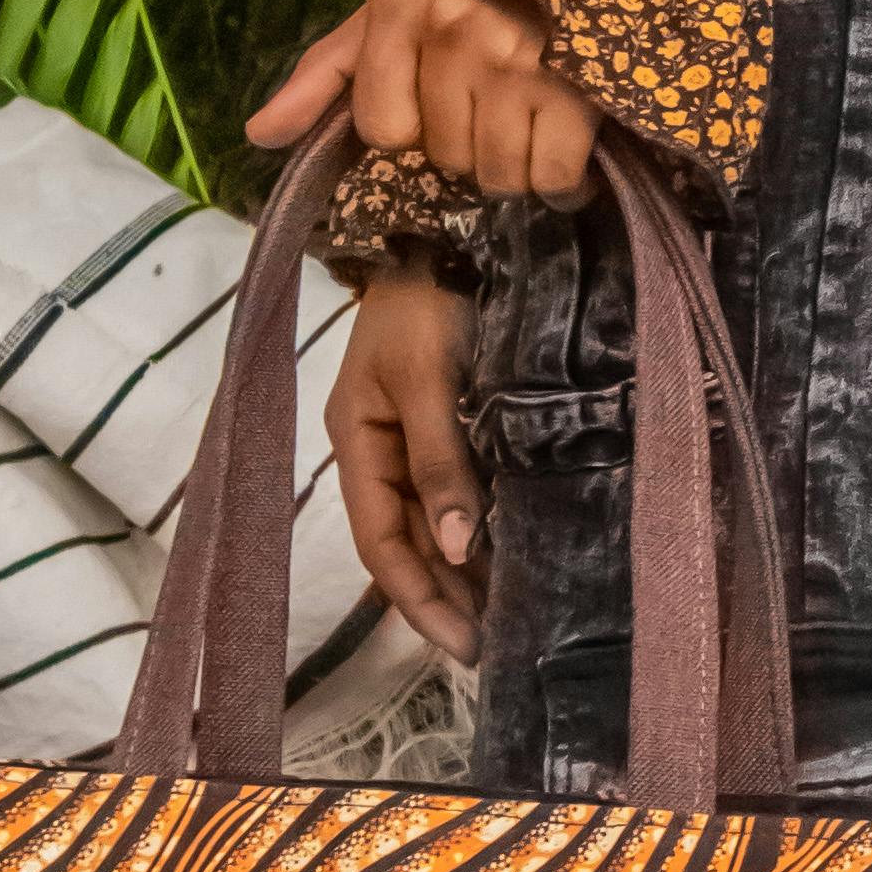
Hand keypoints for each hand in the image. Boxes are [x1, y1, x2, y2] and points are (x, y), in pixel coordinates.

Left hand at [248, 0, 598, 204]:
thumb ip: (325, 73)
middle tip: (496, 105)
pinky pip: (552, 176)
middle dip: (468, 144)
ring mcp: (516, 57)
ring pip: (496, 174)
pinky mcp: (577, 87)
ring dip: (515, 165)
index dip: (411, 127)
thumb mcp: (390, 11)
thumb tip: (260, 136)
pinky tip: (565, 147)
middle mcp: (452, 28)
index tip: (440, 101)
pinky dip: (561, 181)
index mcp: (398, 5)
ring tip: (531, 123)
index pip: (383, 129)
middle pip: (444, 156)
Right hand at [326, 270, 485, 662]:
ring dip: (466, 570)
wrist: (439, 227)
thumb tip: (460, 548)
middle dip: (448, 597)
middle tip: (501, 644)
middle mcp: (381, 451)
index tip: (466, 645)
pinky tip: (513, 552)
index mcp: (358, 444)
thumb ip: (441, 462)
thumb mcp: (426, 380)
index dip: (420, 599)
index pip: (381, 545)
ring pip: (436, 524)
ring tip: (512, 612)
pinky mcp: (450, 420)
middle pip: (410, 544)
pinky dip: (481, 527)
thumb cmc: (424, 301)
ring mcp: (413, 437)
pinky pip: (458, 491)